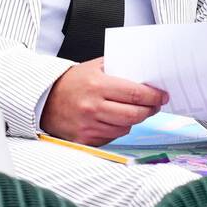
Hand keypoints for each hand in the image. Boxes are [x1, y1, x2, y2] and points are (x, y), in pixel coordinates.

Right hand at [39, 59, 167, 146]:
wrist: (44, 99)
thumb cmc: (72, 81)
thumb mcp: (94, 67)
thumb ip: (118, 67)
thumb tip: (146, 72)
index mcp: (98, 86)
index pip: (135, 94)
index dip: (153, 97)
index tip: (162, 96)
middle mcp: (93, 107)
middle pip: (134, 114)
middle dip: (150, 110)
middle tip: (155, 105)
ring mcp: (88, 126)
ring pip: (125, 128)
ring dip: (135, 121)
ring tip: (136, 111)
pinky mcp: (84, 140)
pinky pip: (112, 137)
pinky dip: (118, 129)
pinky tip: (116, 120)